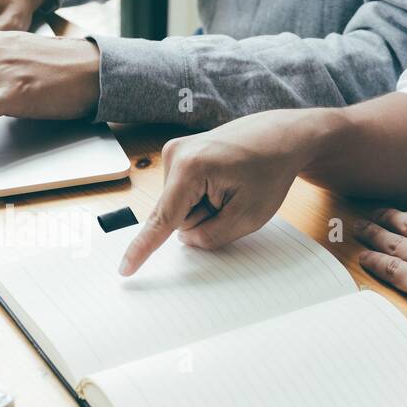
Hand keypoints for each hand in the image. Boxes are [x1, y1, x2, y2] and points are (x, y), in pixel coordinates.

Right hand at [119, 110, 326, 275]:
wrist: (282, 136)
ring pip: (180, 206)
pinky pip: (183, 193)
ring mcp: (175, 151)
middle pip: (176, 215)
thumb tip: (185, 238)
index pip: (163, 220)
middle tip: (234, 197)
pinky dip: (203, 195)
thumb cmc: (271, 169)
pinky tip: (223, 180)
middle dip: (204, 216)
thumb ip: (212, 237)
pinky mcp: (179, 154)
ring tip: (231, 185)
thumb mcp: (249, 216)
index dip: (143, 249)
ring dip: (206, 205)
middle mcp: (175, 155)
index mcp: (191, 168)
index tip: (124, 269)